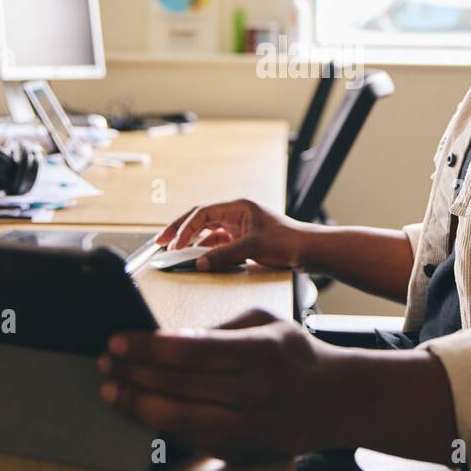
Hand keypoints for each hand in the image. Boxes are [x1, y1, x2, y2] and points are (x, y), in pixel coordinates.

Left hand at [98, 309, 347, 461]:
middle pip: (179, 385)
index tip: (117, 341)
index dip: (148, 347)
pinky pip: (192, 440)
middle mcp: (255, 392)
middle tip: (105, 363)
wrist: (337, 400)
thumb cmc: (296, 354)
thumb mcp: (266, 321)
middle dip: (133, 374)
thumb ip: (219, 327)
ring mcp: (250, 426)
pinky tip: (141, 411)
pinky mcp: (244, 450)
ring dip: (138, 405)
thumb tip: (169, 338)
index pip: (191, 350)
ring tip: (112, 391)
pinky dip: (161, 426)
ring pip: (180, 419)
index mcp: (260, 352)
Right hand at [156, 198, 304, 270]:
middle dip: (180, 231)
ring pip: (207, 234)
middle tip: (161, 242)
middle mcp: (236, 215)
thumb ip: (224, 255)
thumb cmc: (288, 241)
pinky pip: (217, 245)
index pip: (203, 213)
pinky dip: (205, 252)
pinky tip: (196, 260)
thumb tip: (198, 263)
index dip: (185, 227)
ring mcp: (239, 229)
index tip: (173, 242)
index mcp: (238, 207)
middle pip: (200, 220)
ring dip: (191, 243)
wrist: (310, 252)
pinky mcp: (243, 242)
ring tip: (174, 253)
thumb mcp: (253, 247)